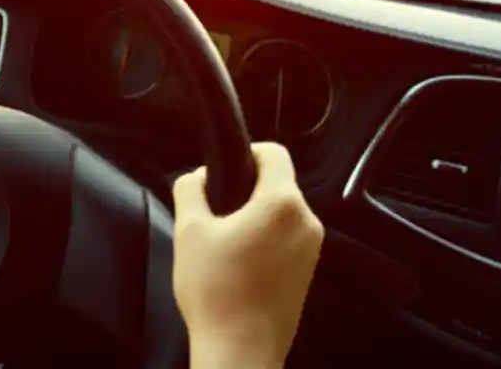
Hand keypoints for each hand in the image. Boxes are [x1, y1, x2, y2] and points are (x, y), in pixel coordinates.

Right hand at [172, 143, 323, 368]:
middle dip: (247, 191)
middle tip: (216, 212)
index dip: (248, 152)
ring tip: (225, 242)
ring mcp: (311, 249)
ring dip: (256, 217)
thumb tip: (197, 177)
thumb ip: (190, 189)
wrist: (239, 351)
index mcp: (282, 203)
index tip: (227, 168)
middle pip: (278, 184)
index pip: (274, 152)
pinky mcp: (308, 271)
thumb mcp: (188, 231)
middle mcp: (306, 222)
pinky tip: (239, 263)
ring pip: (282, 213)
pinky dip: (266, 240)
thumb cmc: (216, 293)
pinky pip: (287, 238)